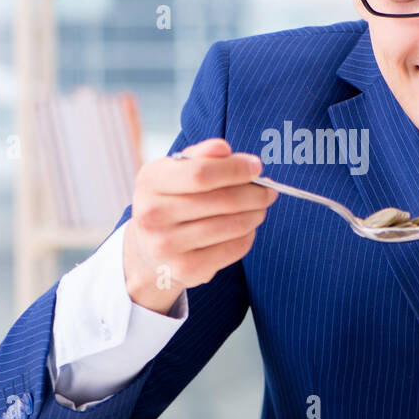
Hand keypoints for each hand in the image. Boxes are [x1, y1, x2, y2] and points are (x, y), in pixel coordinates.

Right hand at [123, 138, 277, 313]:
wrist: (150, 245)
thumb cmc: (172, 198)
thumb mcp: (178, 170)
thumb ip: (201, 155)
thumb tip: (223, 148)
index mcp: (150, 181)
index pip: (201, 172)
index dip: (235, 169)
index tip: (256, 167)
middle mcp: (151, 215)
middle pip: (222, 200)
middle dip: (254, 193)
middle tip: (268, 190)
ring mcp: (166, 246)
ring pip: (232, 225)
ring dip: (255, 214)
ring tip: (260, 207)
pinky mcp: (186, 269)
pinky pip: (233, 249)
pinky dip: (248, 236)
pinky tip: (247, 227)